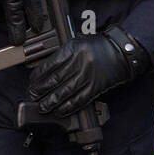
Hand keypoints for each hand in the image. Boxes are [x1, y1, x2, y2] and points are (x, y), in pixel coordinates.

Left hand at [27, 25, 150, 116]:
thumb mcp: (77, 43)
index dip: (38, 76)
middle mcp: (80, 62)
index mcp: (73, 49)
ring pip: (66, 92)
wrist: (121, 51)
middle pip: (56, 79)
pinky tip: (60, 111)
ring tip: (43, 107)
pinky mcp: (96, 87)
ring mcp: (89, 75)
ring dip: (52, 102)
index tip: (32, 82)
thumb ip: (62, 55)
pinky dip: (69, 107)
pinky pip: (80, 99)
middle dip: (41, 90)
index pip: (50, 65)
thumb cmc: (97, 47)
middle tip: (32, 96)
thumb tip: (44, 71)